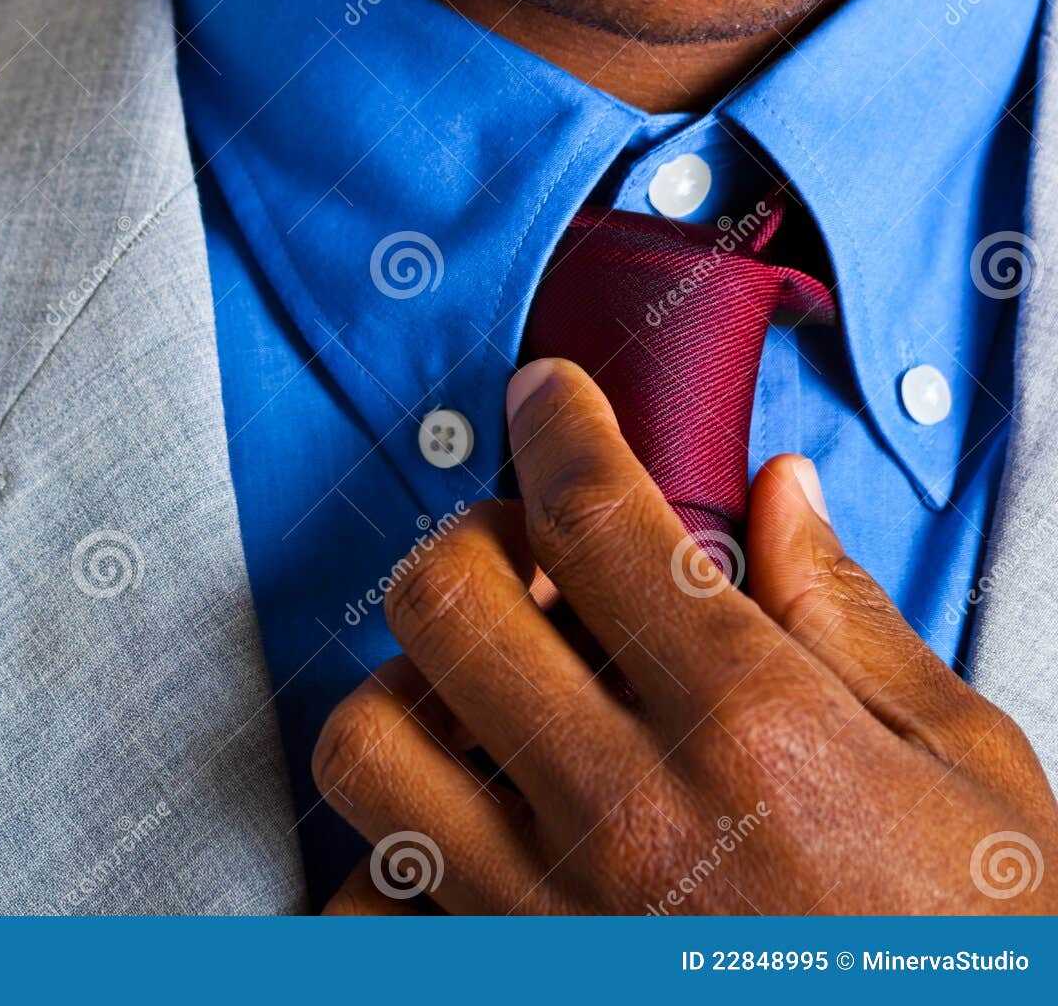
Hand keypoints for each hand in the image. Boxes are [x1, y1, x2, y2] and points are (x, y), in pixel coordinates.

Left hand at [314, 358, 1057, 914]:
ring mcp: (547, 912)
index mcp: (752, 728)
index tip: (547, 397)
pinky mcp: (507, 980)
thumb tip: (779, 498)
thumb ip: (852, 619)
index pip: (598, 515)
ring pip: (368, 742)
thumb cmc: (976, 954)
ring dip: (406, 688)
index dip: (556, 422)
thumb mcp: (968, 769)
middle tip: (523, 557)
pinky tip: (462, 830)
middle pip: (442, 603)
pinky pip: (371, 898)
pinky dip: (387, 851)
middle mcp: (627, 811)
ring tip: (481, 695)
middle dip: (467, 542)